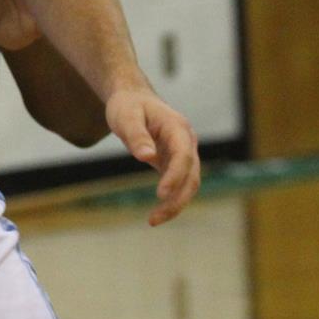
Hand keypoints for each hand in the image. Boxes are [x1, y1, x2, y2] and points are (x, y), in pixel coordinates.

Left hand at [105, 87, 199, 225]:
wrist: (133, 98)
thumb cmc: (128, 105)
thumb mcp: (126, 117)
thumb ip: (136, 136)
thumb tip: (147, 157)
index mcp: (178, 128)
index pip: (183, 156)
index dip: (175, 176)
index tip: (160, 194)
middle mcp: (186, 142)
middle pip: (192, 175)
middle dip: (177, 199)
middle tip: (154, 219)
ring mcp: (184, 152)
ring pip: (189, 183)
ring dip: (175, 204)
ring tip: (153, 220)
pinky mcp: (175, 162)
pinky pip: (179, 183)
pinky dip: (171, 199)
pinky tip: (156, 214)